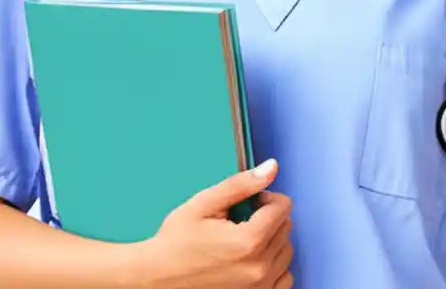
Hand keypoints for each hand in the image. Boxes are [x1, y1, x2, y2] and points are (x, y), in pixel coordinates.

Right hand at [145, 158, 293, 288]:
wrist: (157, 277)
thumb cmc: (176, 242)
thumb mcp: (204, 204)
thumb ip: (241, 184)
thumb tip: (271, 168)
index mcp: (249, 241)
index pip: (283, 207)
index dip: (266, 197)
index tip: (250, 202)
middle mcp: (259, 267)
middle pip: (286, 227)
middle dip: (268, 216)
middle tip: (241, 219)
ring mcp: (260, 286)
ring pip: (287, 250)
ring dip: (273, 240)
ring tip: (244, 239)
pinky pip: (285, 277)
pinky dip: (275, 265)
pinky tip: (253, 259)